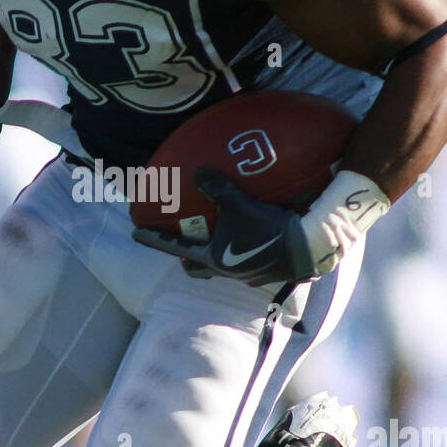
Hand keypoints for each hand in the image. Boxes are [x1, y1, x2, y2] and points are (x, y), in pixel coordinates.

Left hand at [132, 167, 316, 286]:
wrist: (308, 247)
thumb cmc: (269, 228)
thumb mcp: (240, 205)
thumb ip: (218, 188)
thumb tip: (198, 171)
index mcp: (215, 260)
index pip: (176, 250)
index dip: (155, 240)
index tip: (137, 234)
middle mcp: (229, 272)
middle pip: (199, 268)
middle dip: (189, 258)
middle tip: (183, 245)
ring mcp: (249, 275)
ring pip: (225, 266)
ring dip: (218, 253)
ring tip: (219, 236)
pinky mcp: (269, 271)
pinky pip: (248, 261)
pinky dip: (244, 249)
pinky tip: (252, 235)